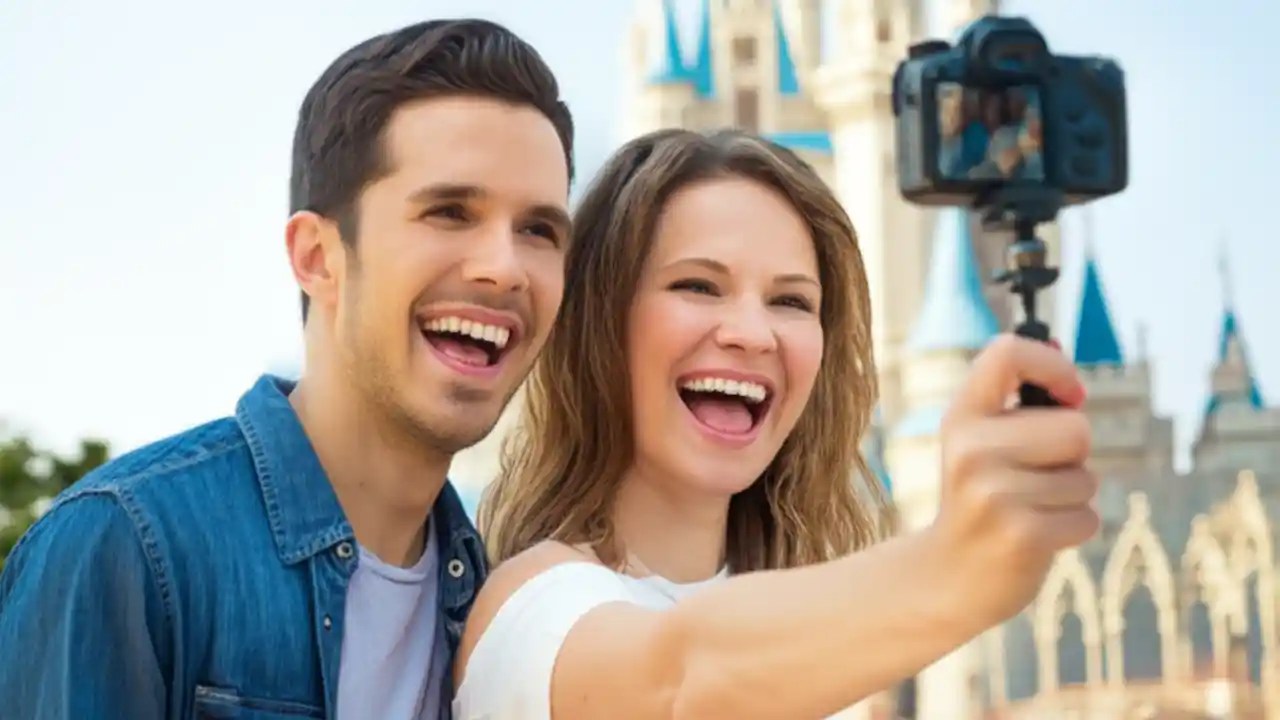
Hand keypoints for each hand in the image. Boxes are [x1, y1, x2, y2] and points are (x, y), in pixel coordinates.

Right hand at [931, 334, 1097, 626]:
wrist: (948, 575)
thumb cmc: (980, 497)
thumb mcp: (982, 440)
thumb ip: (1019, 399)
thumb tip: (1062, 351)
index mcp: (961, 417)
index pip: (1008, 352)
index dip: (1053, 365)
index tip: (1067, 395)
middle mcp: (970, 449)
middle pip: (1075, 428)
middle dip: (1073, 455)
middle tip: (1036, 476)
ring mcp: (993, 494)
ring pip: (1085, 478)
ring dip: (1071, 496)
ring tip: (1029, 509)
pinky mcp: (1021, 535)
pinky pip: (1087, 516)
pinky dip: (1074, 528)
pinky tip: (1036, 536)